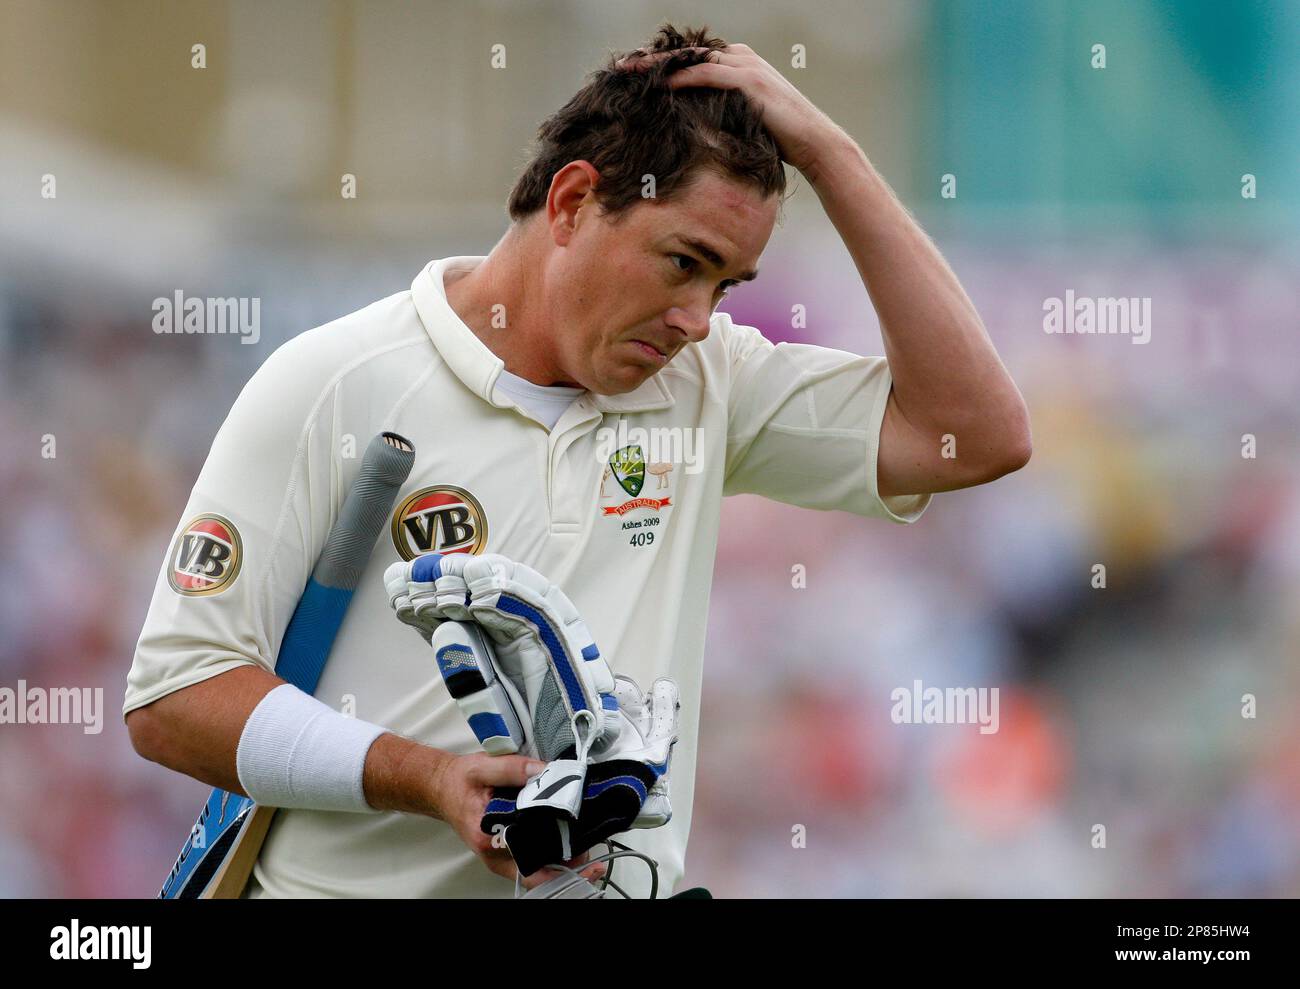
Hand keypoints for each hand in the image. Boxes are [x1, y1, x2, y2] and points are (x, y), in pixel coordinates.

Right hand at [430, 751, 605, 890]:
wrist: (443, 788)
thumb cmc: (458, 783)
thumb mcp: (482, 767)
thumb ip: (514, 768)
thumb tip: (544, 771)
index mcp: (488, 836)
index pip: (528, 858)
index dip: (558, 862)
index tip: (582, 856)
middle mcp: (495, 853)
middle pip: (537, 870)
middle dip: (567, 866)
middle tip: (593, 854)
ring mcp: (500, 856)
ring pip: (537, 870)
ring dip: (562, 864)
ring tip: (587, 850)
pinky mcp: (506, 852)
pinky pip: (532, 862)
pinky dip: (552, 858)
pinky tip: (570, 847)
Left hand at [616, 42, 839, 177]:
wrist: (813, 143)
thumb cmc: (780, 140)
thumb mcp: (745, 121)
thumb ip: (722, 114)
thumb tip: (695, 130)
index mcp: (739, 63)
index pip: (693, 57)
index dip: (663, 63)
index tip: (635, 72)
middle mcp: (741, 57)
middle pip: (688, 52)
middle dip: (654, 58)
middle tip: (623, 65)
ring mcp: (746, 66)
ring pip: (693, 58)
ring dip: (660, 63)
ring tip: (631, 70)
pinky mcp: (749, 80)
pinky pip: (708, 73)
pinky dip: (683, 76)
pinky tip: (661, 83)